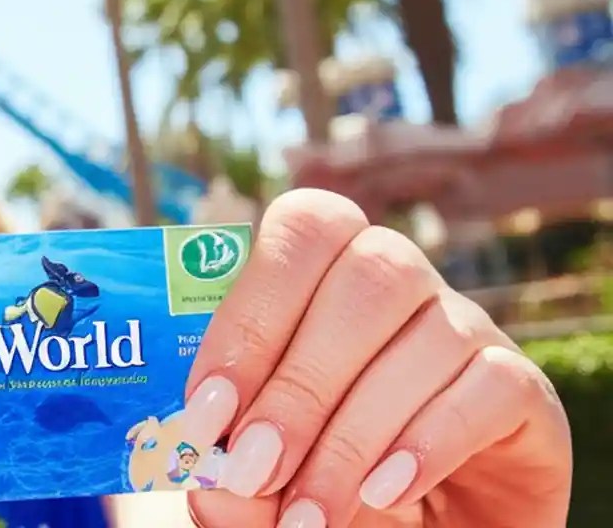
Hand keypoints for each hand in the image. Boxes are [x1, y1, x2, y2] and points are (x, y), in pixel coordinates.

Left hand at [179, 190, 571, 527]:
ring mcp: (468, 326)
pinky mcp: (524, 388)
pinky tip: (383, 491)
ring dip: (352, 432)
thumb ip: (234, 480)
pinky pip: (488, 386)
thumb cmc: (330, 489)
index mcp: (327, 273)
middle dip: (296, 383)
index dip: (250, 314)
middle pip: (363, 277)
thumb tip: (211, 479)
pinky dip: (427, 441)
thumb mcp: (269, 486)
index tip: (206, 408)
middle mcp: (403, 282)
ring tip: (309, 512)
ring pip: (425, 334)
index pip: (303, 230)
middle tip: (253, 468)